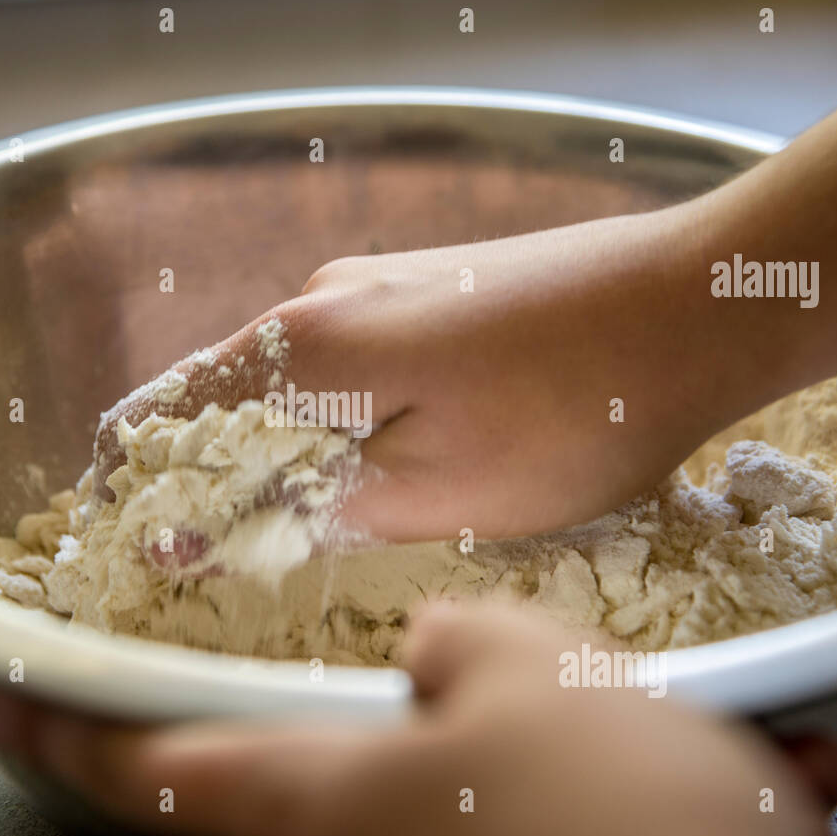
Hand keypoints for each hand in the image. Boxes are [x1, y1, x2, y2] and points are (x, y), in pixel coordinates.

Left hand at [0, 599, 836, 835]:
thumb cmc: (610, 803)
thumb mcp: (529, 675)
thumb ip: (460, 644)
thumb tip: (443, 654)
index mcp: (327, 802)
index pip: (145, 769)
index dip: (56, 730)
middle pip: (280, 784)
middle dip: (315, 715)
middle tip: (344, 658)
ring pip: (437, 786)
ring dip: (528, 731)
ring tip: (625, 707)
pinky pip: (528, 813)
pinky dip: (596, 768)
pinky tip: (706, 750)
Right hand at [95, 210, 732, 543]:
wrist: (695, 302)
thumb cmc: (573, 411)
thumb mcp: (440, 493)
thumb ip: (317, 512)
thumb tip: (204, 535)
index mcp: (308, 343)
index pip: (174, 411)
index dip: (143, 481)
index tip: (140, 545)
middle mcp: (326, 298)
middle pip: (225, 392)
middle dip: (210, 472)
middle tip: (220, 550)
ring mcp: (380, 284)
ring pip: (291, 379)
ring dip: (277, 448)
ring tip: (295, 519)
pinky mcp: (428, 290)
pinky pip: (346, 362)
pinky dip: (331, 418)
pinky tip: (368, 459)